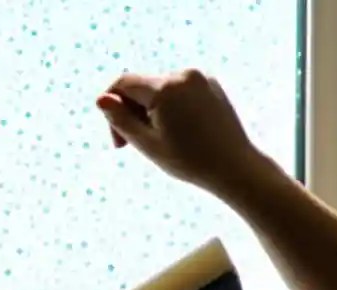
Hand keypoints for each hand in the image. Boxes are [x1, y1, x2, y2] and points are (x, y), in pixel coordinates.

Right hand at [96, 69, 265, 194]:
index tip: (117, 137)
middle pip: (141, 87)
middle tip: (133, 145)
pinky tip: (178, 132)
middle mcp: (184, 75)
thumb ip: (120, 119)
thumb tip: (101, 98)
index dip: (111, 107)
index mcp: (166, 88)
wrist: (234, 167)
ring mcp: (200, 78)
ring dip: (151, 111)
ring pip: (159, 89)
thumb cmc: (188, 160)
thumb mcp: (146, 143)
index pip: (123, 84)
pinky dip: (170, 107)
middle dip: (132, 112)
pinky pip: (179, 91)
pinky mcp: (211, 85)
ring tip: (160, 139)